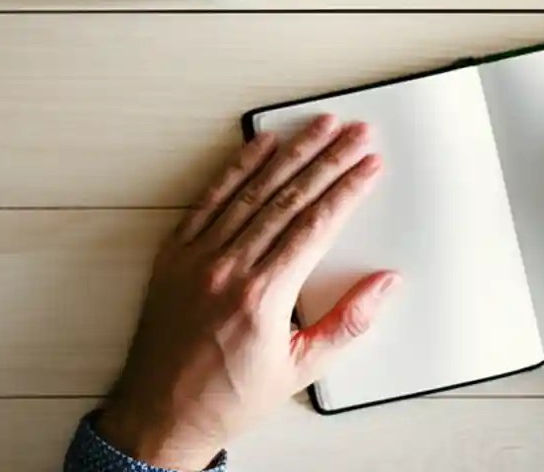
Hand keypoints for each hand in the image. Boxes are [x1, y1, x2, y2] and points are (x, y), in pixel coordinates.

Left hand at [97, 115, 397, 470]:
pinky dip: (237, 168)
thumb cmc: (226, 396)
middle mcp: (227, 268)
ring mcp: (197, 257)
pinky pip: (209, 199)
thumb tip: (384, 284)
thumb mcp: (301, 368)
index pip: (317, 225)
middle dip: (329, 160)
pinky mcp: (174, 254)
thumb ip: (347, 322)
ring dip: (291, 153)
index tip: (369, 166)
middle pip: (290, 198)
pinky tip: (260, 145)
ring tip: (319, 126)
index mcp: (262, 295)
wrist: (160, 415)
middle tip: (357, 134)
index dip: (348, 189)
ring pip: (253, 190)